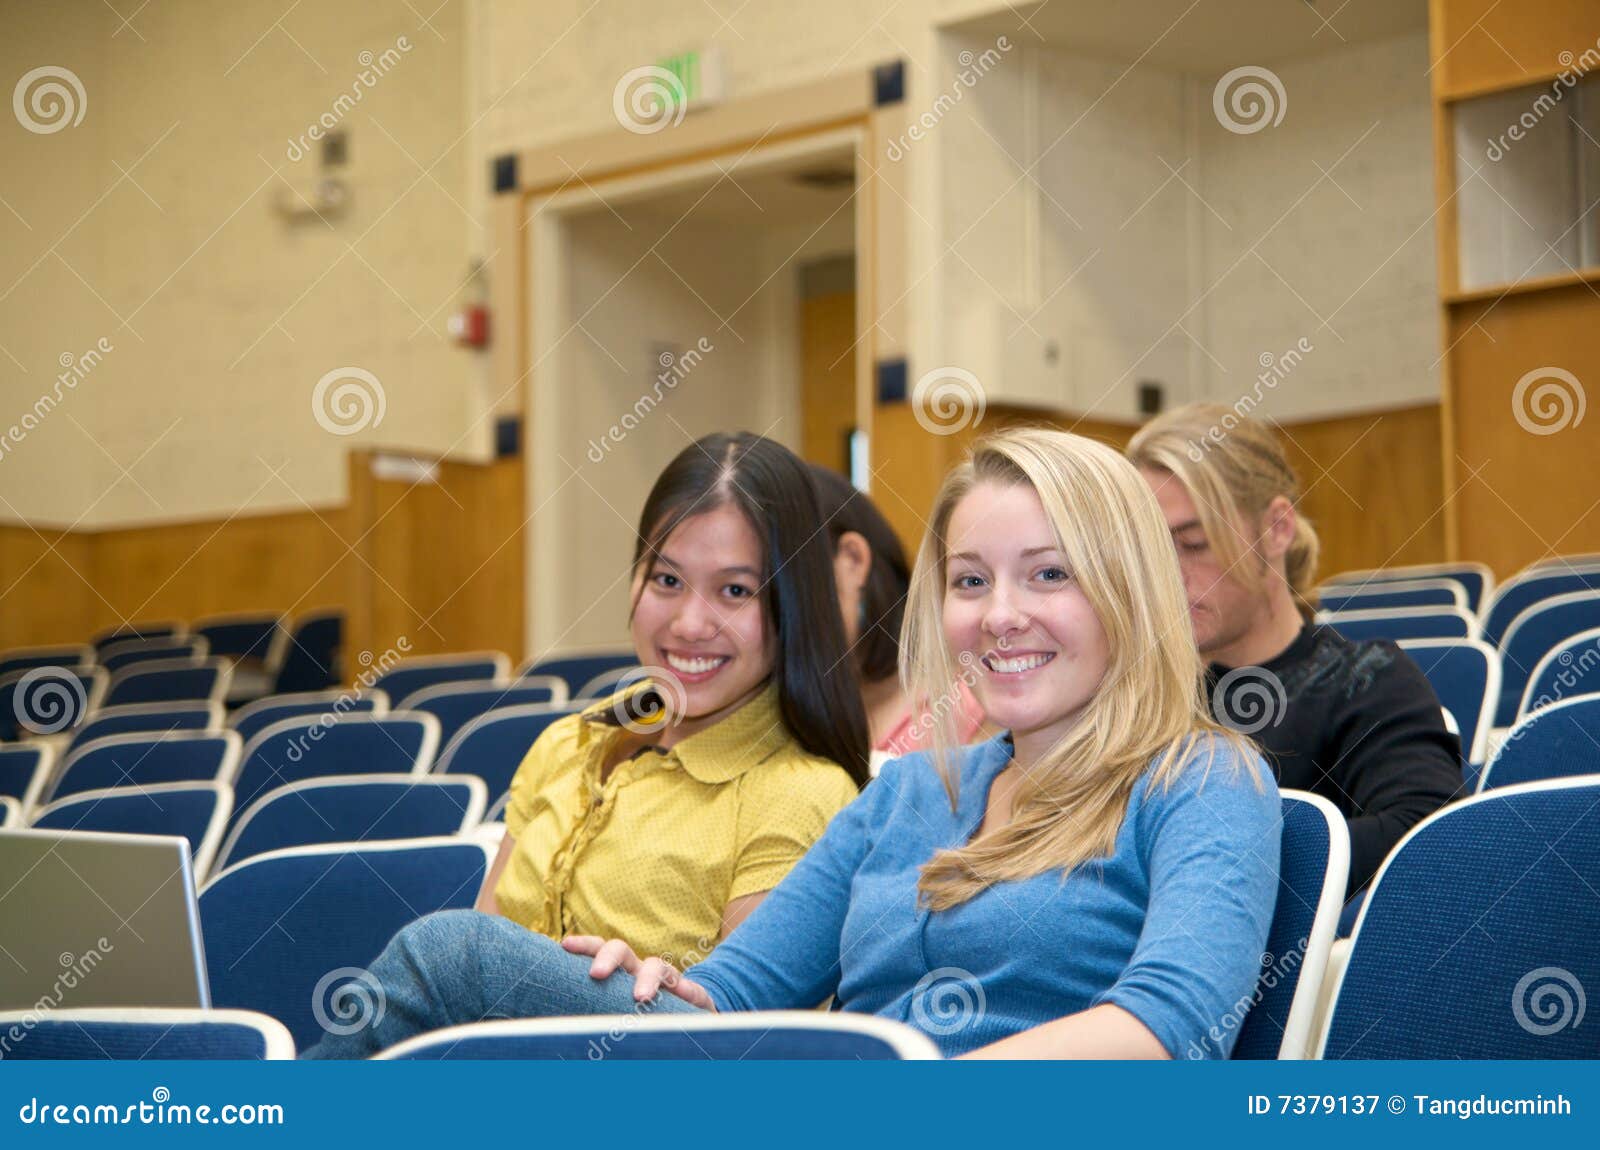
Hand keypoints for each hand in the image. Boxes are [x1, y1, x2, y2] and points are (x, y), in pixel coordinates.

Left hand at [561, 935, 716, 1010]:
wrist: (687, 1022)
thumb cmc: (638, 1021)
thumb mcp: (613, 1017)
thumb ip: (592, 1020)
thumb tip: (556, 1036)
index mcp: (615, 973)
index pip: (597, 950)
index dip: (583, 945)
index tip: (565, 945)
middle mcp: (636, 970)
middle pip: (621, 949)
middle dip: (608, 957)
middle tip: (596, 974)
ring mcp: (664, 980)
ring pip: (656, 965)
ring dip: (648, 978)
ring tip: (640, 998)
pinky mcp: (691, 993)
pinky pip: (689, 988)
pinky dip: (685, 992)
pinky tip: (683, 998)